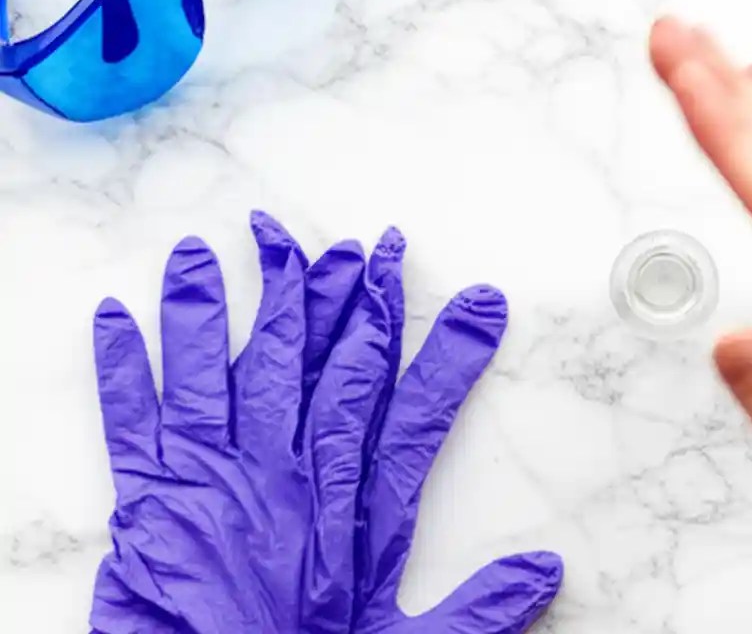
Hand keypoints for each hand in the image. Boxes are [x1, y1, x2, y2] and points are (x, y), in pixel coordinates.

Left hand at [90, 213, 560, 632]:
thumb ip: (479, 610)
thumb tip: (548, 571)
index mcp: (347, 506)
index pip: (406, 407)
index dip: (443, 352)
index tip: (474, 301)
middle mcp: (281, 473)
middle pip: (311, 364)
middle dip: (334, 298)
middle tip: (356, 246)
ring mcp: (209, 477)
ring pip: (221, 369)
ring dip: (224, 305)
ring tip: (228, 243)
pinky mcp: (147, 501)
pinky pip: (129, 421)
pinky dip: (121, 368)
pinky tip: (114, 317)